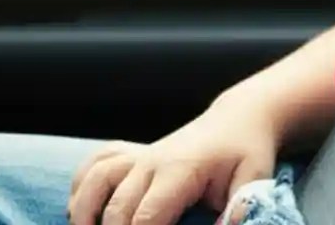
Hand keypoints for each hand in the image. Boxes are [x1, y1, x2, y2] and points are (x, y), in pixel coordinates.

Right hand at [68, 94, 281, 224]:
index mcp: (180, 170)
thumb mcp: (253, 178)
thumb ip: (240, 206)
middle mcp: (151, 161)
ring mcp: (139, 155)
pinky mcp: (131, 153)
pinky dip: (81, 186)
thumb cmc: (246, 152)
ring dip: (84, 212)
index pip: (146, 217)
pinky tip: (81, 209)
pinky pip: (95, 164)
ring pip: (96, 181)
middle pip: (118, 209)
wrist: (237, 120)